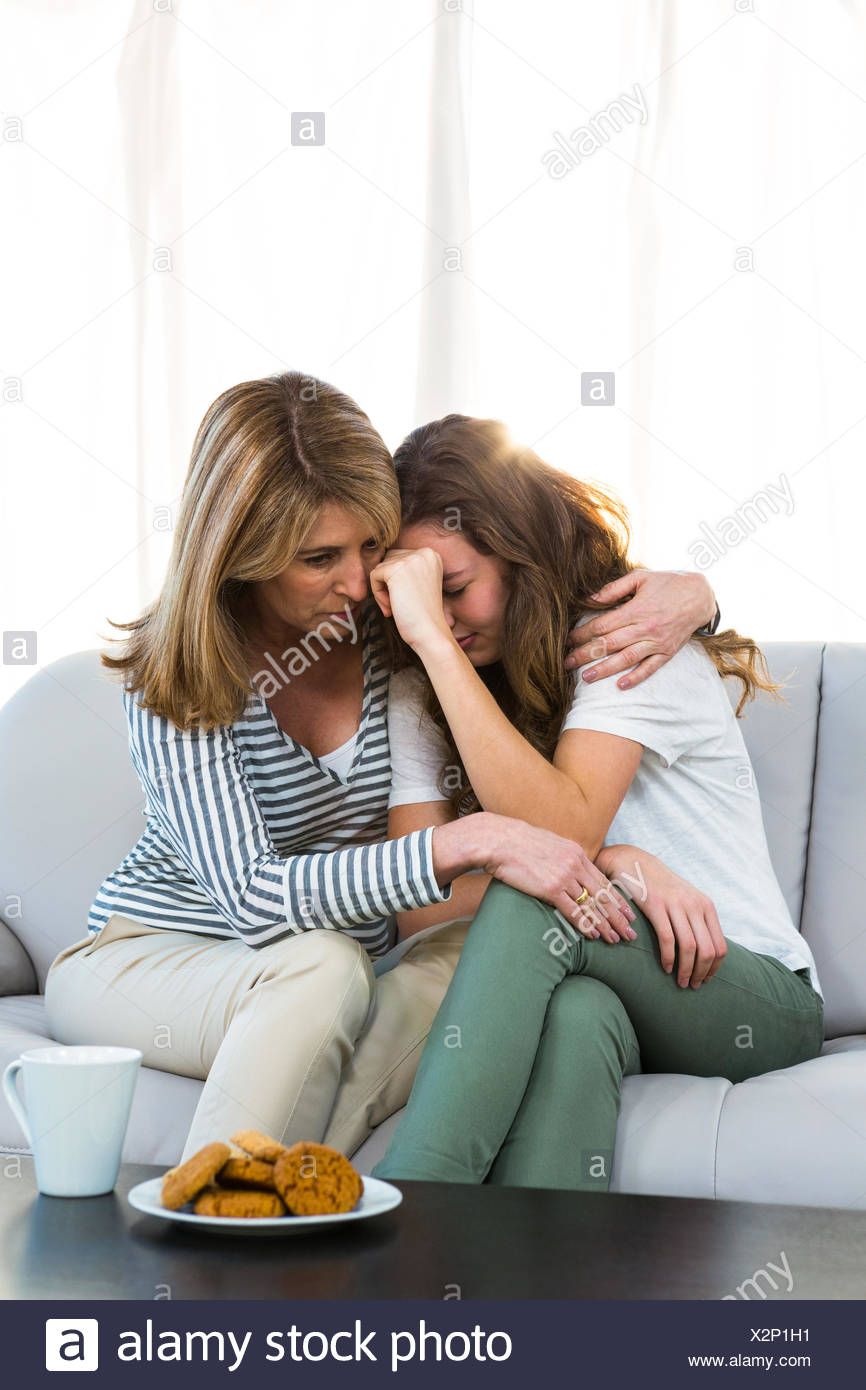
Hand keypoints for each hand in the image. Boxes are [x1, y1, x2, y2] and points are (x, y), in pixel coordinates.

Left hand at [370, 547, 453, 652]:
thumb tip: (380, 563)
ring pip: (380, 568)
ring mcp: (411, 559)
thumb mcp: (419, 584)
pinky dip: (377, 594)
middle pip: (389, 560)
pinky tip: (390, 608)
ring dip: (382, 590)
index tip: (404, 599)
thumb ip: (405, 569)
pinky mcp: (396, 569)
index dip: (396, 580)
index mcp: (431, 555)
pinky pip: (374, 575)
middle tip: (397, 605)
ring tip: (394, 607)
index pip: (400, 557)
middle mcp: (424, 552)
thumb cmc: (422, 614)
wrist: (430, 632)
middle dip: (388, 583)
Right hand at [480, 815, 637, 944]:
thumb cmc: (519, 842)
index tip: (630, 913)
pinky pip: (573, 910)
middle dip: (620, 917)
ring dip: (606, 925)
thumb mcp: (549, 843)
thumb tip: (569, 867)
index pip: (604, 881)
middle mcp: (575, 864)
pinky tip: (594, 935)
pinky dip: (585, 924)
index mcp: (577, 853)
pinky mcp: (550, 888)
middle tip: (631, 933)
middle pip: (604, 895)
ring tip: (617, 939)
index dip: (619, 899)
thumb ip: (563, 856)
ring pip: (592, 906)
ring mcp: (564, 876)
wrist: (499, 840)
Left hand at [564, 569, 716, 689]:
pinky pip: (650, 668)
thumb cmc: (668, 583)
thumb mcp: (641, 577)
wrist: (700, 595)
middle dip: (586, 654)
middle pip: (609, 644)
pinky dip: (636, 678)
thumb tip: (591, 598)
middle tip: (567, 663)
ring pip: (626, 659)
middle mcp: (646, 628)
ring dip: (605, 669)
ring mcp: (657, 642)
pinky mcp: (668, 652)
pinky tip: (620, 685)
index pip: (602, 625)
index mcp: (636, 610)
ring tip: (586, 678)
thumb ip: (615, 588)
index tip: (568, 640)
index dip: (582, 634)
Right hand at [597, 844, 726, 986]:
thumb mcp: (686, 901)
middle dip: (701, 973)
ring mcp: (676, 905)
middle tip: (692, 985)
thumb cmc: (661, 888)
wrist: (635, 864)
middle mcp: (694, 905)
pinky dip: (668, 958)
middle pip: (707, 950)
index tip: (705, 980)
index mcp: (706, 906)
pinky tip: (666, 967)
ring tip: (680, 982)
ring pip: (689, 947)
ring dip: (685, 970)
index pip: (720, 946)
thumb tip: (706, 954)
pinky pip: (667, 939)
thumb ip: (698, 921)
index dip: (714, 968)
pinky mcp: (656, 906)